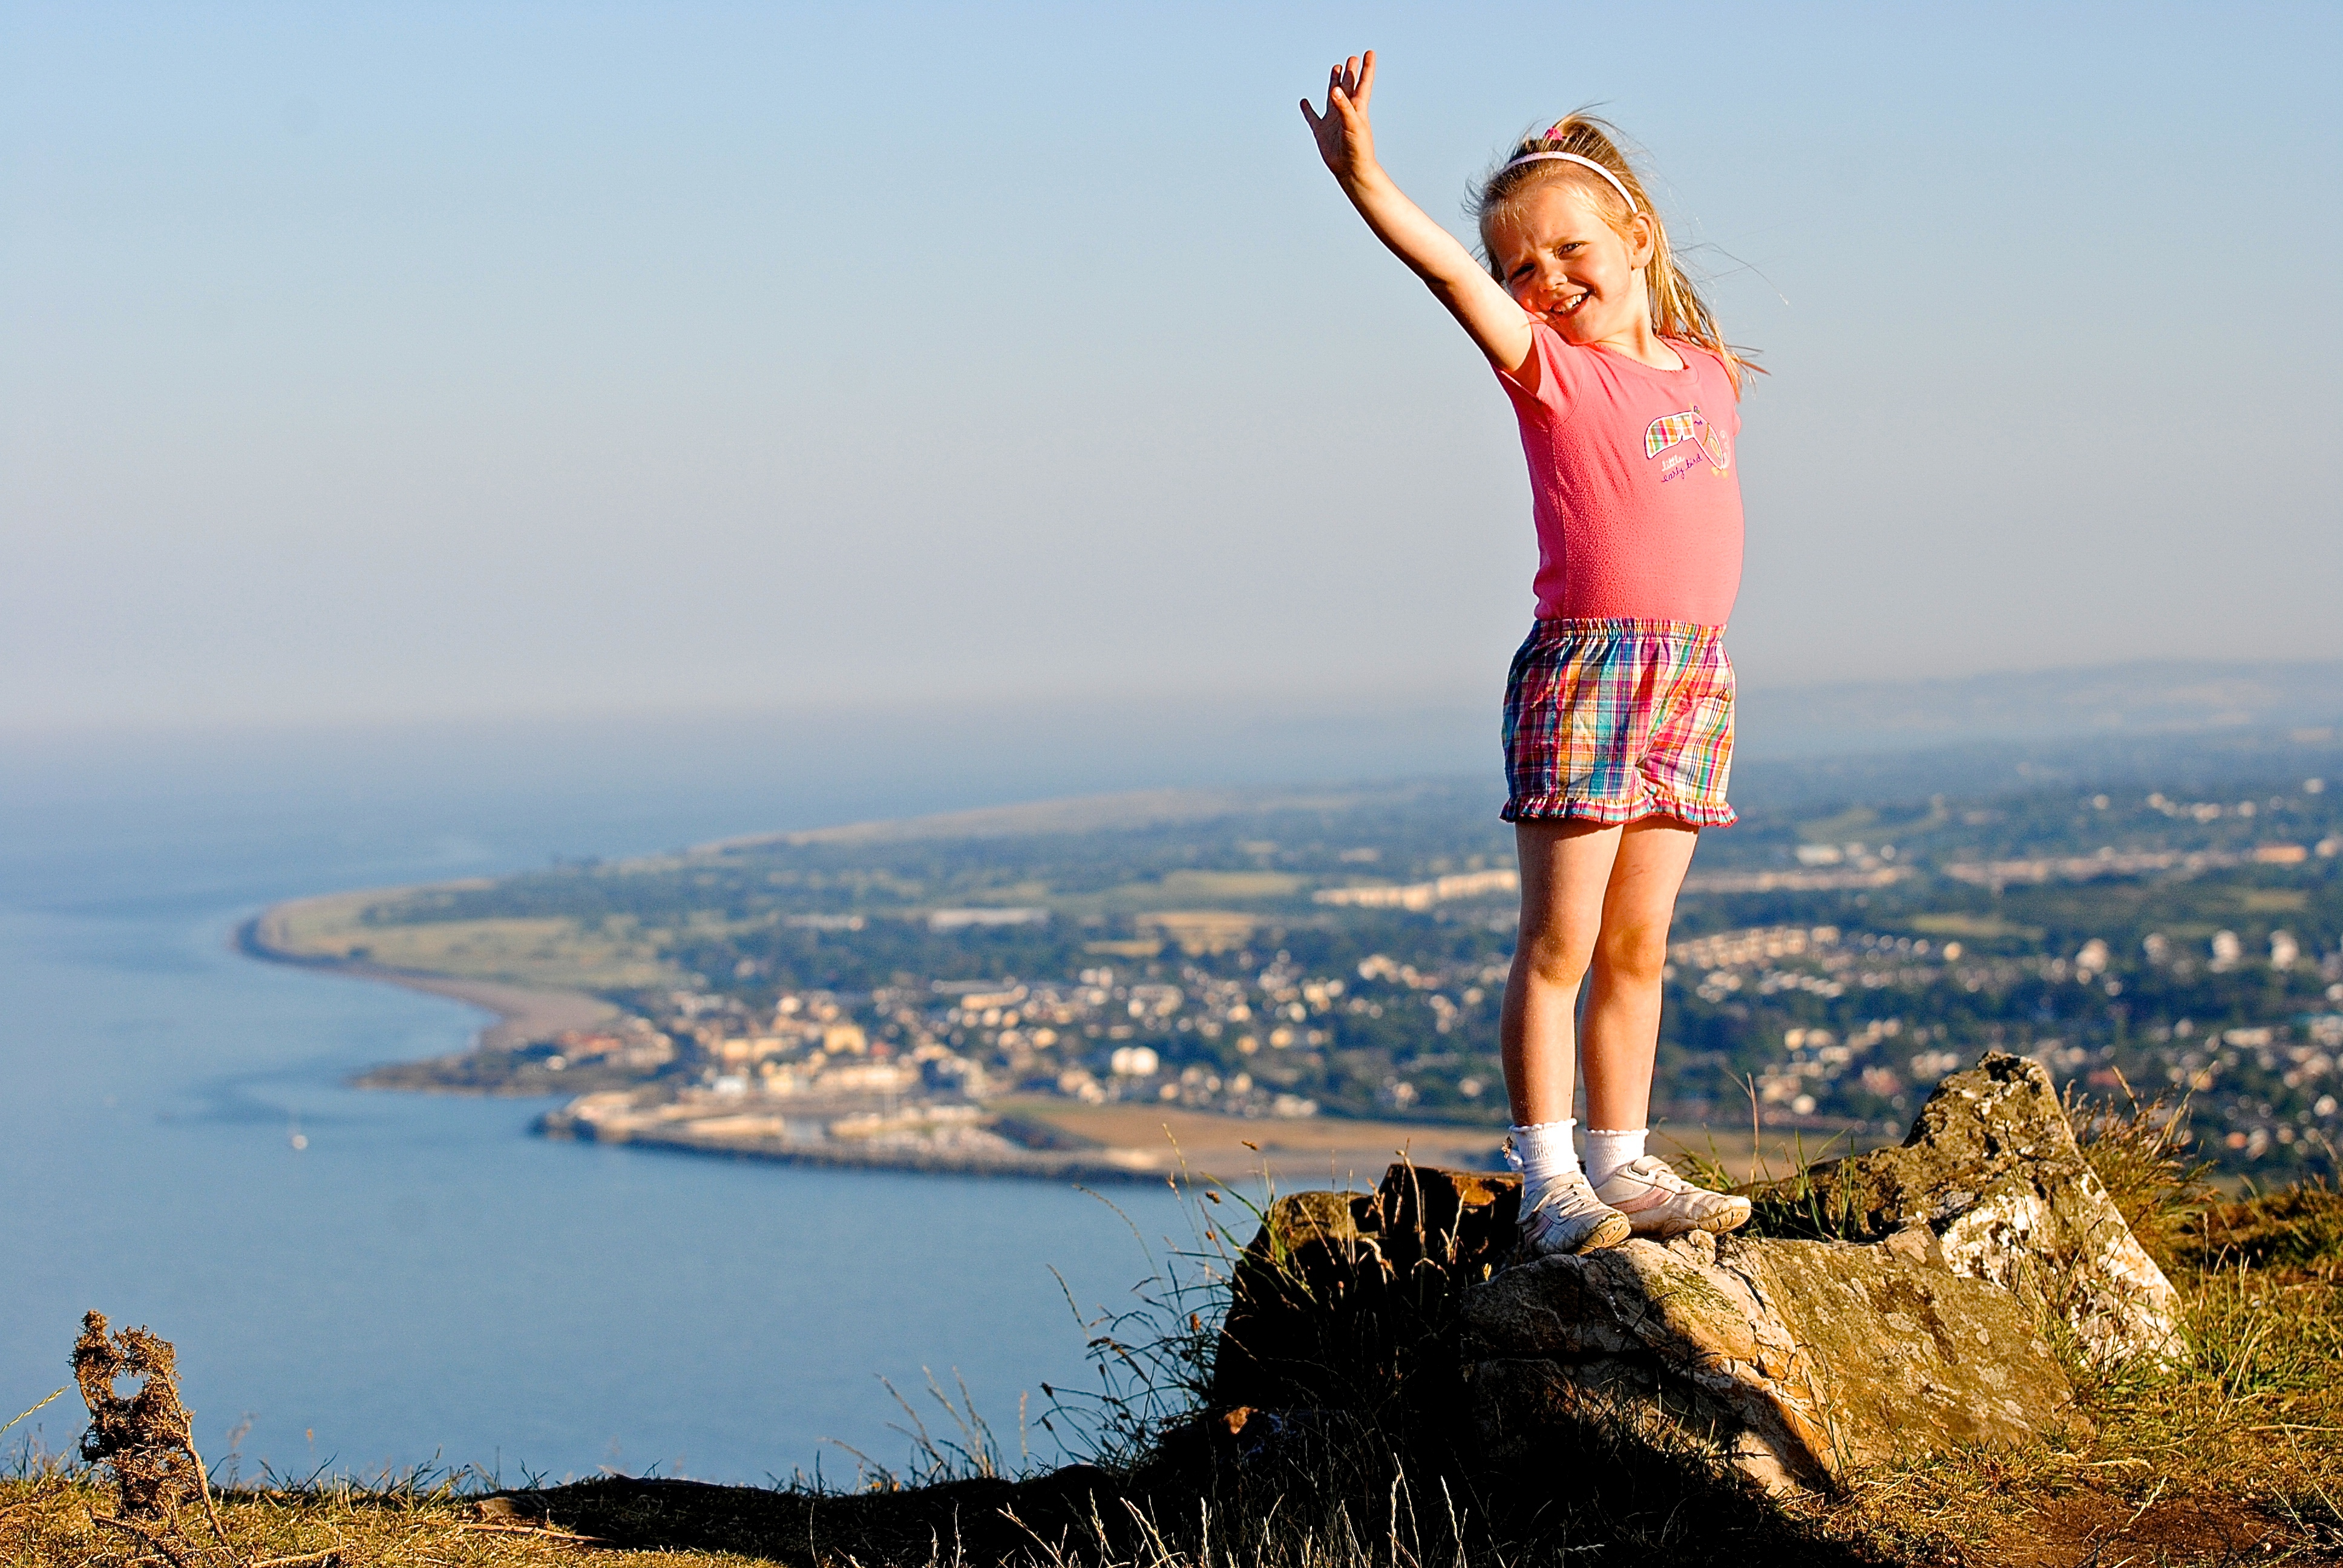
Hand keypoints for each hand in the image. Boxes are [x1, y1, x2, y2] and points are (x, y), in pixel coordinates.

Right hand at [1300, 51, 1376, 182]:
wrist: (1351, 169)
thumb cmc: (1358, 148)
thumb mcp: (1353, 124)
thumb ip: (1344, 107)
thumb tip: (1335, 90)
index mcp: (1357, 107)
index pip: (1363, 82)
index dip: (1367, 67)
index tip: (1369, 53)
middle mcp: (1346, 111)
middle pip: (1348, 85)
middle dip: (1350, 72)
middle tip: (1351, 59)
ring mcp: (1333, 120)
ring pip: (1333, 96)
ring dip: (1334, 83)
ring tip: (1335, 69)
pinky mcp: (1322, 131)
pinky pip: (1313, 117)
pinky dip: (1308, 109)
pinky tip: (1304, 102)